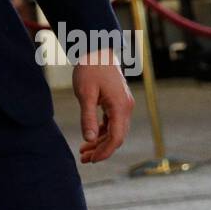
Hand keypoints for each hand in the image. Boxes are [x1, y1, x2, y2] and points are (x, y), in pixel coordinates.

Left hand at [73, 48, 134, 163]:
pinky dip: (102, 131)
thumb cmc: (90, 68)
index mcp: (120, 106)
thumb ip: (88, 118)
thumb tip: (89, 140)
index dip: (105, 151)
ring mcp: (123, 104)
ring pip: (115, 131)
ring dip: (100, 142)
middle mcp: (126, 107)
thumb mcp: (85, 93)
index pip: (116, 137)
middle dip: (101, 150)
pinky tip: (90, 137)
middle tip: (84, 159)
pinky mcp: (118, 101)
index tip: (91, 160)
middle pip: (117, 137)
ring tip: (84, 151)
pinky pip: (112, 122)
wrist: (97, 49)